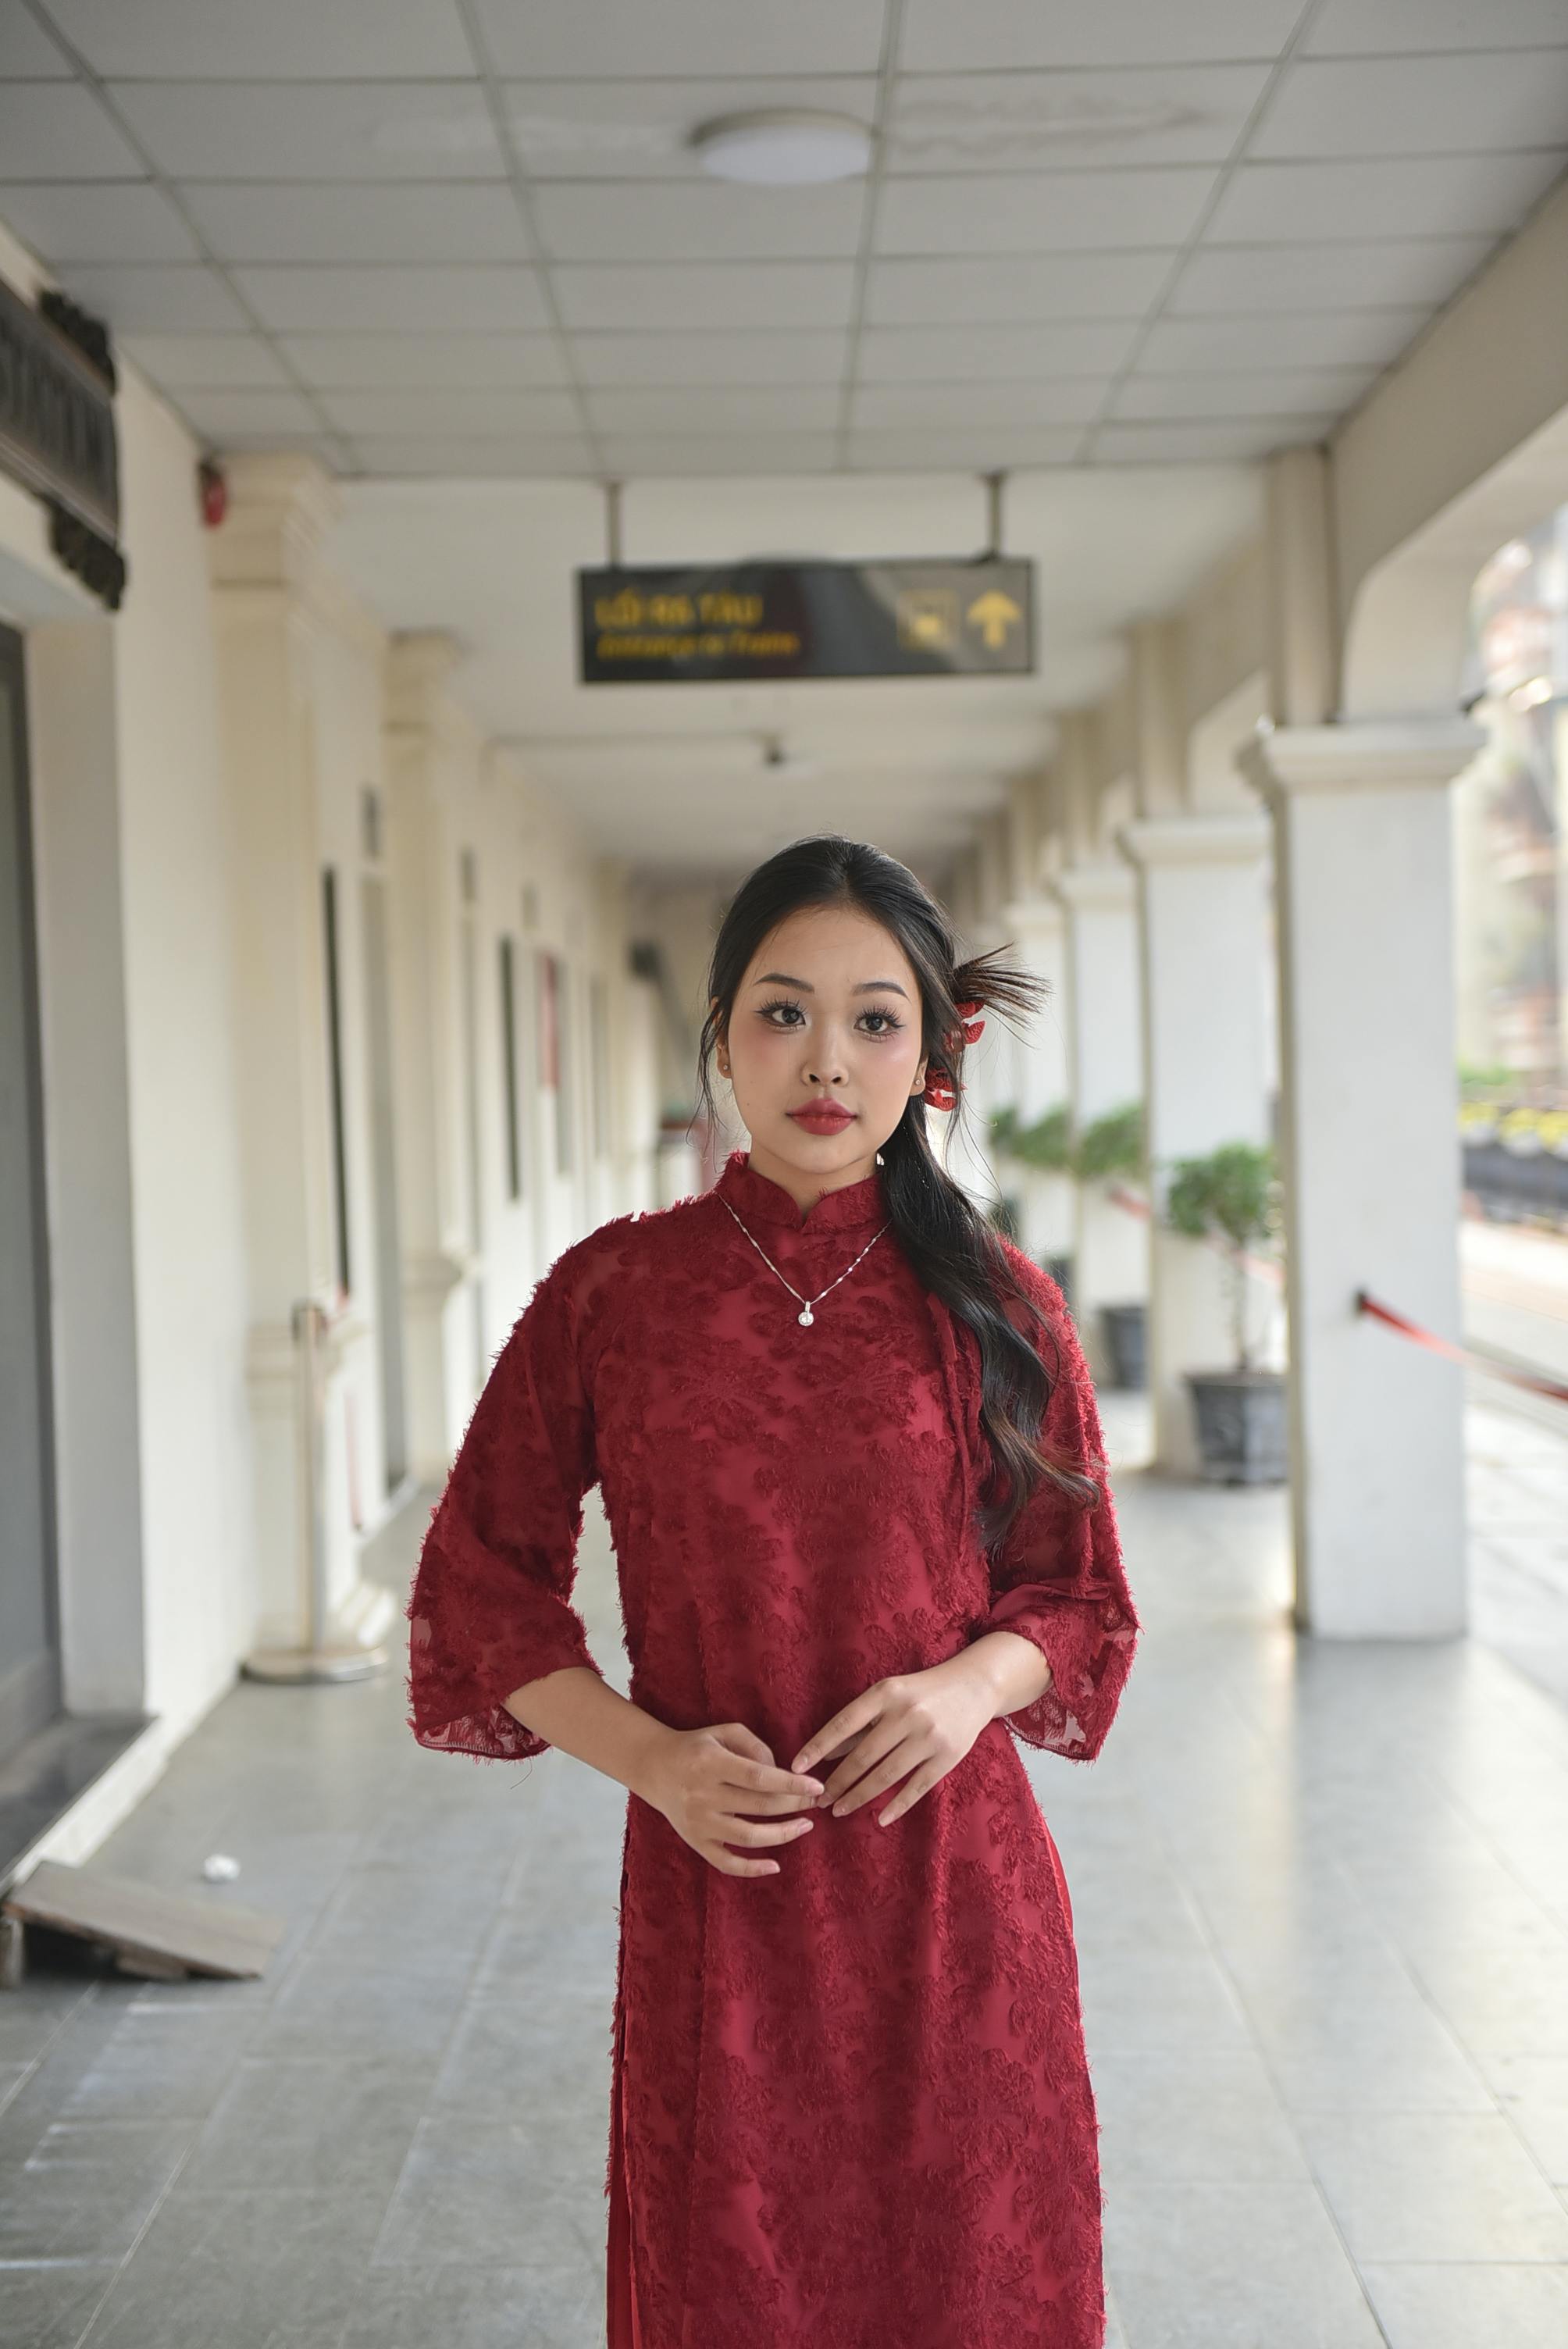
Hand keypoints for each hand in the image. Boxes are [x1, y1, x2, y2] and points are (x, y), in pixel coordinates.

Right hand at [637, 1720, 825, 1879]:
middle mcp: (703, 1795)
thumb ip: (755, 1746)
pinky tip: (775, 1865)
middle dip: (794, 1805)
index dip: (791, 1784)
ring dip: (782, 1834)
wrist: (655, 1769)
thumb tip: (781, 1773)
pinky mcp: (696, 1842)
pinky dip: (751, 1869)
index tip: (817, 1786)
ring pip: (748, 1837)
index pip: (759, 1777)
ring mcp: (699, 1823)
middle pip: (758, 1806)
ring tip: (805, 1825)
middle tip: (816, 1802)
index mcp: (711, 1764)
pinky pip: (726, 1863)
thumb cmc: (698, 1748)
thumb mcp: (724, 1733)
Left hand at [790, 1659, 996, 1826]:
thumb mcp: (888, 1695)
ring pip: (886, 1775)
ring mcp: (929, 1737)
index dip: (818, 1747)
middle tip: (818, 1800)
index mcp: (886, 1693)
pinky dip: (897, 1805)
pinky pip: (917, 1787)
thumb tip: (823, 1754)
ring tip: (838, 1809)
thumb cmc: (921, 1692)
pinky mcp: (947, 1757)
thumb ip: (859, 1723)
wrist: (974, 1687)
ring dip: (859, 1796)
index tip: (796, 1767)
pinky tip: (880, 1818)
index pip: (843, 1724)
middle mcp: (906, 1714)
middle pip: (863, 1756)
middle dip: (837, 1782)